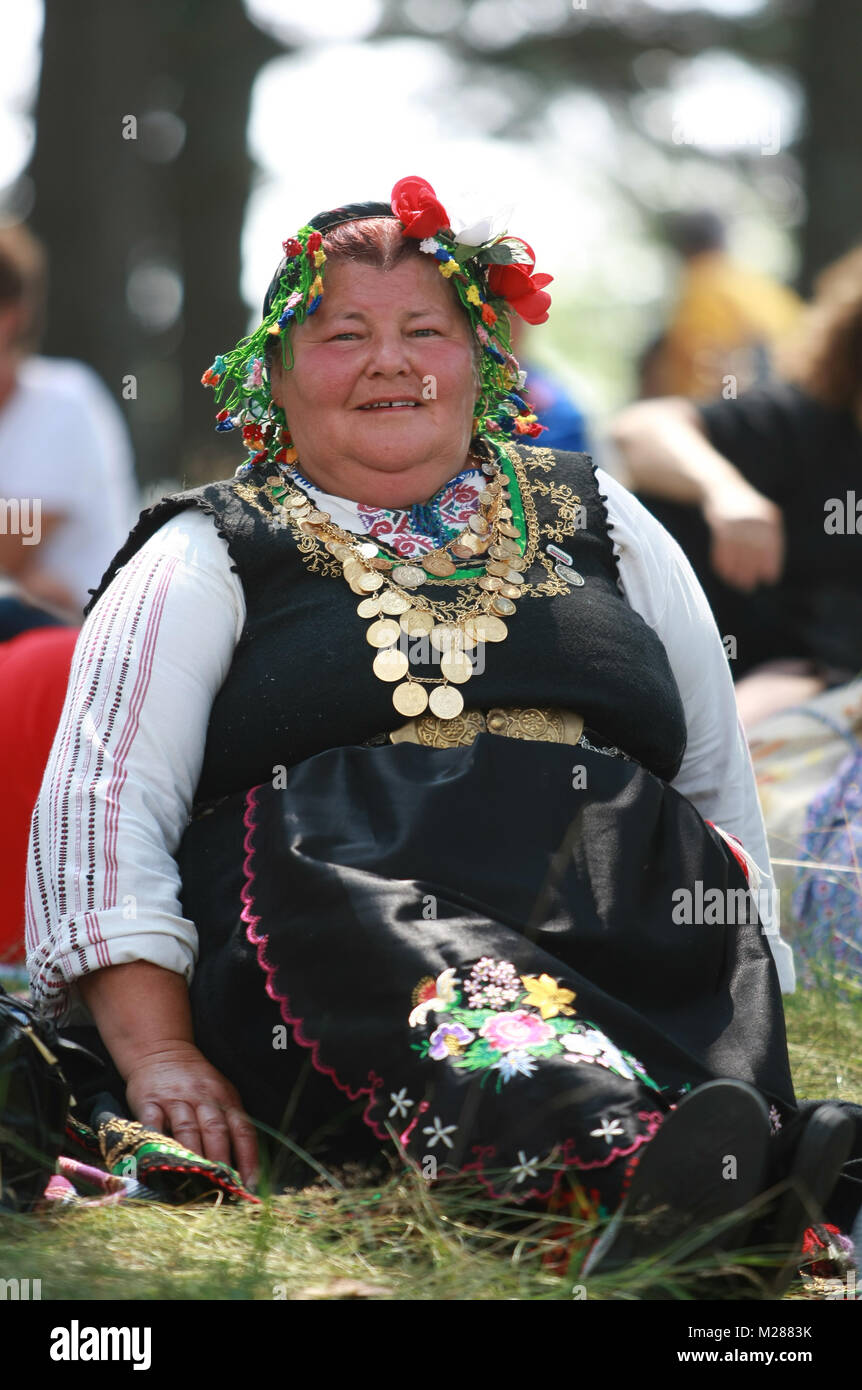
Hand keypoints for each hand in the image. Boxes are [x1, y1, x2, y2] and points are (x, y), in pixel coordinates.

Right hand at [125, 1041, 257, 1187]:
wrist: (161, 1051)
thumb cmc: (195, 1081)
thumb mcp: (219, 1094)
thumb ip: (228, 1124)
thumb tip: (240, 1168)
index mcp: (225, 1098)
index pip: (242, 1129)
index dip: (248, 1158)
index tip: (249, 1184)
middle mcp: (203, 1098)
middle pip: (216, 1131)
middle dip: (220, 1163)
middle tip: (222, 1189)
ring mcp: (175, 1100)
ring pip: (187, 1130)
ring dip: (193, 1158)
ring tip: (196, 1185)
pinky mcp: (149, 1102)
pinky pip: (153, 1125)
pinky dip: (157, 1145)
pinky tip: (159, 1165)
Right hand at [702, 484, 784, 590]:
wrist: (721, 486)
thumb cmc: (744, 508)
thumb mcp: (761, 518)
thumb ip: (765, 539)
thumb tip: (767, 569)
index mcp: (770, 517)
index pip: (773, 545)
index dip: (771, 563)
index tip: (769, 579)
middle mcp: (755, 517)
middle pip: (755, 549)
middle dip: (751, 570)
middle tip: (749, 586)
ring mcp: (736, 518)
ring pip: (738, 549)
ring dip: (736, 568)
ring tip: (736, 582)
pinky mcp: (720, 520)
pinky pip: (722, 545)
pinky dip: (723, 560)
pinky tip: (724, 572)